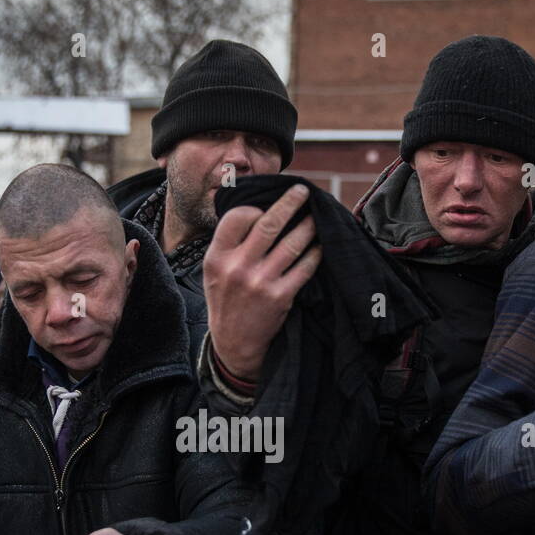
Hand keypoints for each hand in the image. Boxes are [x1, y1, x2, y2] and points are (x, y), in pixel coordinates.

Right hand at [203, 183, 322, 380]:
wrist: (233, 343)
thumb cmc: (226, 300)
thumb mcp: (214, 271)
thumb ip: (229, 244)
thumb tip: (258, 210)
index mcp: (217, 257)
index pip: (238, 217)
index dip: (256, 207)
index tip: (267, 207)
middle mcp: (238, 267)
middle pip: (268, 224)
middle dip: (290, 203)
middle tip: (303, 191)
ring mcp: (260, 282)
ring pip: (292, 243)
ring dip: (308, 226)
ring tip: (316, 216)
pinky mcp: (280, 297)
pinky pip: (304, 267)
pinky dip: (315, 252)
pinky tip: (320, 245)